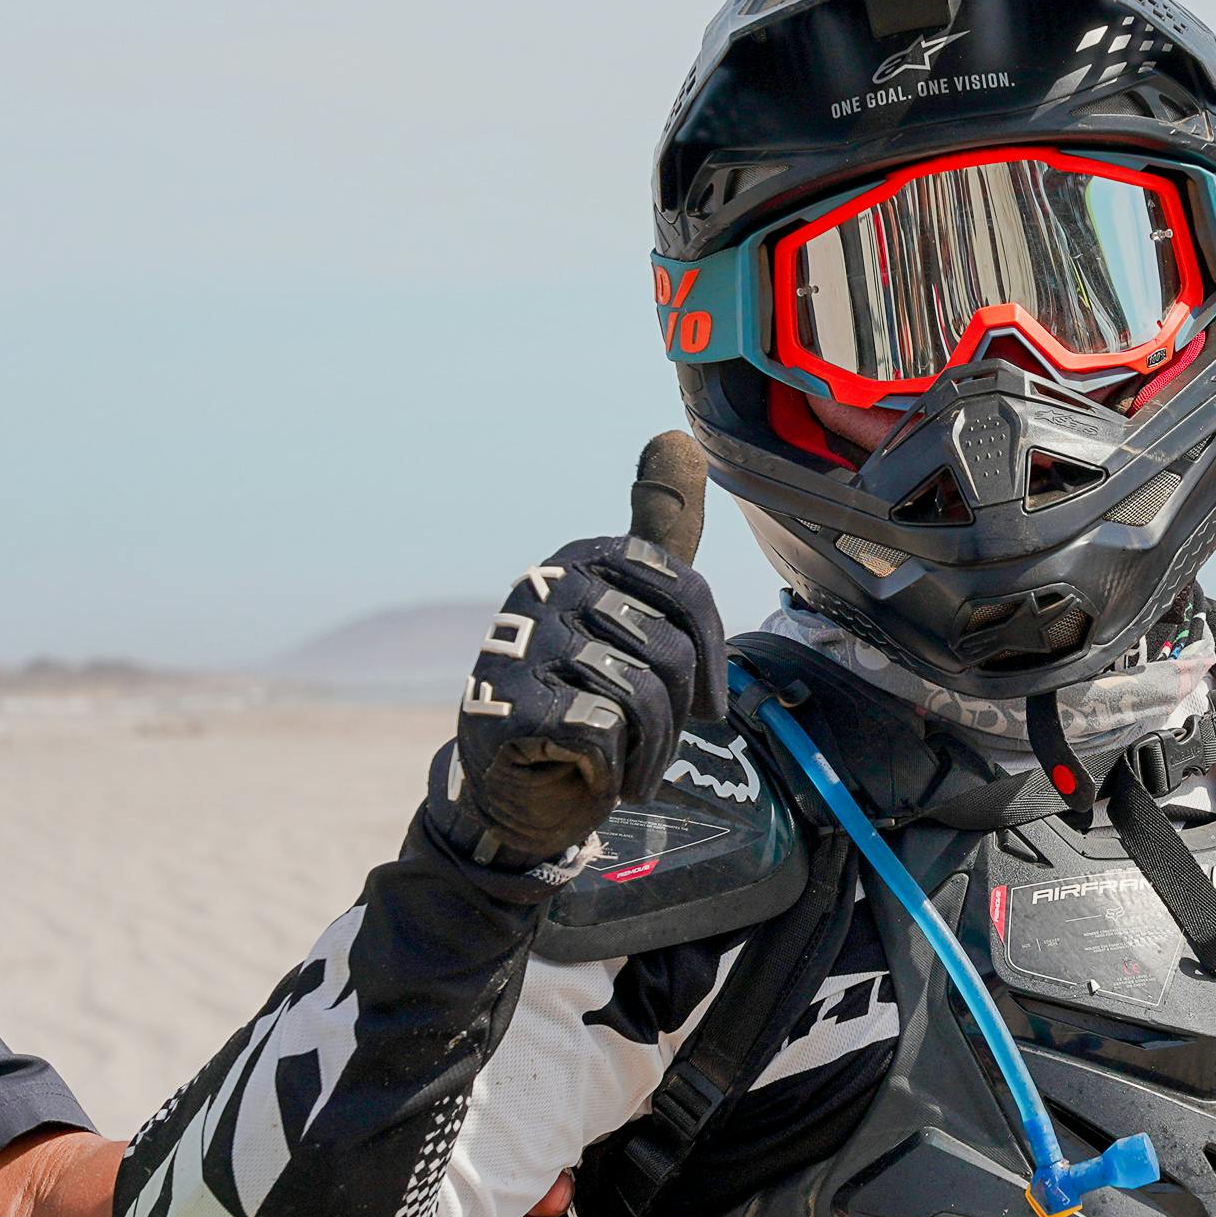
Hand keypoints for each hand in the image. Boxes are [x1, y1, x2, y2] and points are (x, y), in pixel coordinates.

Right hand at [431, 432, 725, 868]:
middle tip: (647, 739)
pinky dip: (610, 764)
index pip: (686, 592)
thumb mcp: (631, 605)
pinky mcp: (505, 705)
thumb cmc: (586, 692)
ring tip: (625, 761)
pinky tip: (586, 767)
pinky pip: (602, 730)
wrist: (519, 783)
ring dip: (648, 748)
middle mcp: (545, 587)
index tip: (705, 700)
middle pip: (668, 650)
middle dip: (676, 714)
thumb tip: (677, 433)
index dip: (710, 656)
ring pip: (641, 695)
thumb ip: (660, 535)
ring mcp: (519, 644)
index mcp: (582, 560)